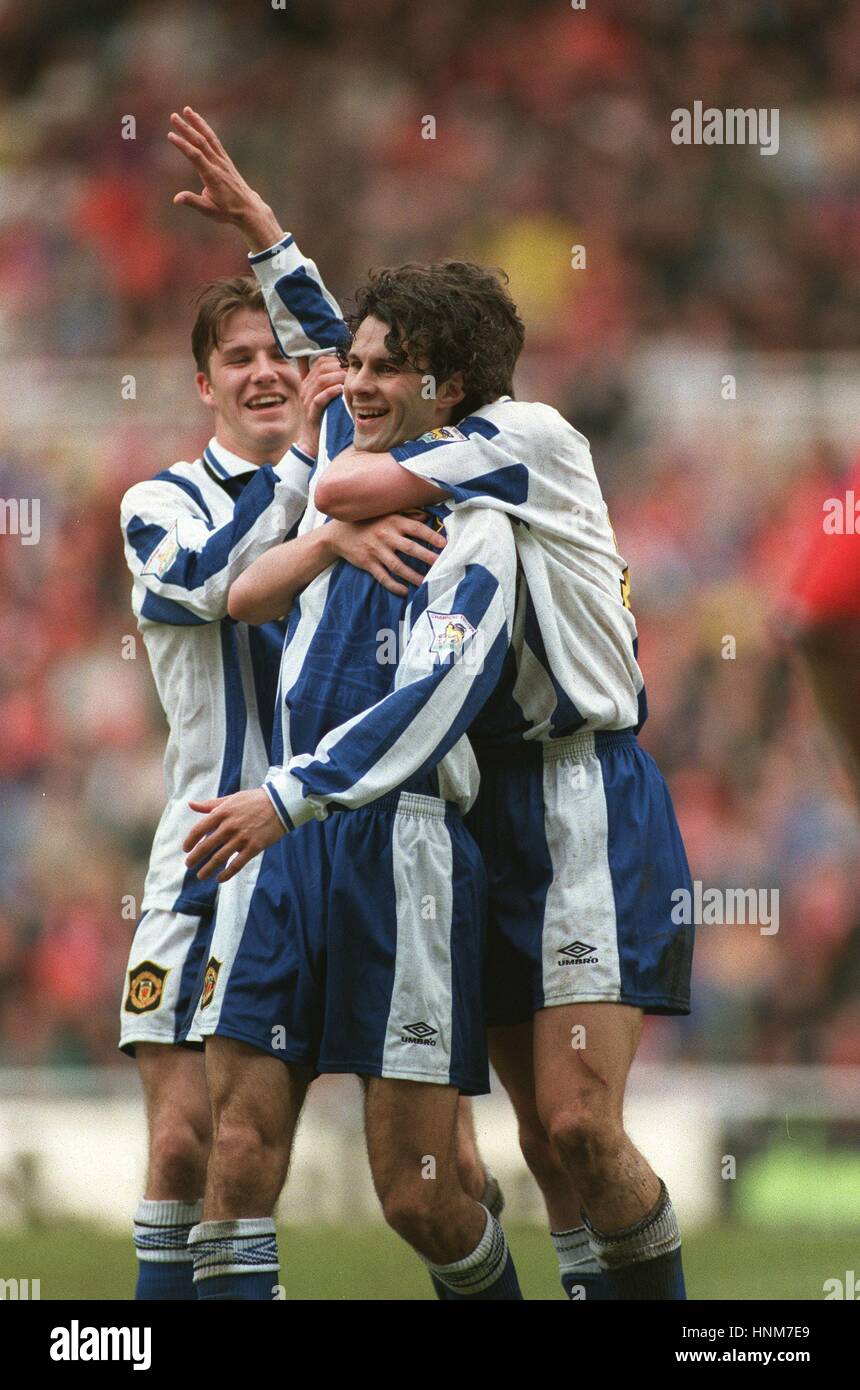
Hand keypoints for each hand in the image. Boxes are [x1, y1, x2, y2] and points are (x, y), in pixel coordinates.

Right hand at [168, 106, 282, 250]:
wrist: (249, 209)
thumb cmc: (228, 211)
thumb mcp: (209, 210)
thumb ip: (193, 201)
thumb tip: (176, 199)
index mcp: (212, 176)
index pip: (196, 156)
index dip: (183, 145)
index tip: (170, 135)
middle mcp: (218, 165)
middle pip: (201, 142)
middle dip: (186, 129)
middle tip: (173, 116)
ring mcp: (223, 161)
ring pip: (209, 138)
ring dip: (198, 123)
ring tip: (186, 110)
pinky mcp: (226, 160)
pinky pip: (215, 141)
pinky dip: (206, 130)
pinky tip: (199, 121)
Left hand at [184, 789, 284, 882]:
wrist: (280, 804)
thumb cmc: (254, 800)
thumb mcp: (231, 798)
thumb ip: (210, 804)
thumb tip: (191, 804)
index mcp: (222, 812)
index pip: (199, 829)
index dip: (190, 841)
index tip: (186, 849)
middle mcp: (229, 826)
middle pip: (206, 846)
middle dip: (195, 858)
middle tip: (189, 866)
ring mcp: (242, 838)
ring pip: (219, 858)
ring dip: (207, 869)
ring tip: (200, 876)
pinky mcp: (254, 847)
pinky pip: (237, 864)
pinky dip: (226, 874)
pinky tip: (219, 879)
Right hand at [293, 355, 346, 459]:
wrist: (312, 441)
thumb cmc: (323, 418)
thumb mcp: (327, 397)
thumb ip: (331, 384)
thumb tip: (345, 370)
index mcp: (309, 382)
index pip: (320, 362)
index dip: (336, 361)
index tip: (350, 366)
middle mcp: (305, 389)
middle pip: (321, 368)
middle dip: (338, 368)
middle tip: (352, 372)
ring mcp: (306, 401)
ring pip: (320, 381)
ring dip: (336, 378)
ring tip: (348, 379)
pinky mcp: (310, 414)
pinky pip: (319, 399)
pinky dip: (331, 392)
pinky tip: (341, 391)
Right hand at [327, 513, 445, 594]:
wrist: (339, 534)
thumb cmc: (368, 522)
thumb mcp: (386, 513)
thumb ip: (407, 515)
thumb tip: (428, 517)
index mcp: (392, 521)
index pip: (416, 528)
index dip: (431, 536)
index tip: (444, 544)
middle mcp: (385, 536)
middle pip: (410, 548)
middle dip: (427, 557)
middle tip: (441, 566)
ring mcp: (376, 551)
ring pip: (398, 566)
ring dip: (414, 576)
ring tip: (426, 584)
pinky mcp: (367, 563)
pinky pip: (383, 577)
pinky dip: (394, 585)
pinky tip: (405, 591)